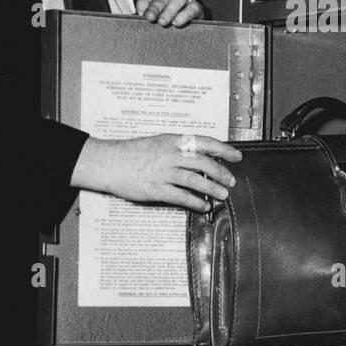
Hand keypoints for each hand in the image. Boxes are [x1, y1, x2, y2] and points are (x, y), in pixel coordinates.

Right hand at [71, 134, 242, 210]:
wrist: (108, 162)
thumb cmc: (132, 153)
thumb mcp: (159, 142)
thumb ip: (179, 148)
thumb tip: (201, 156)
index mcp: (173, 141)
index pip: (205, 142)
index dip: (224, 149)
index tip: (237, 156)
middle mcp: (170, 154)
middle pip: (204, 162)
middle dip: (222, 172)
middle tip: (231, 181)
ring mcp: (163, 172)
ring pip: (196, 180)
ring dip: (212, 188)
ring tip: (222, 194)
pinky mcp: (156, 188)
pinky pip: (181, 196)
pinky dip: (195, 201)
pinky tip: (203, 205)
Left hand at [135, 0, 202, 27]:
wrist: (184, 28)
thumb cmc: (166, 19)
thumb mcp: (153, 15)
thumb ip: (145, 14)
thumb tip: (136, 18)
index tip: (140, 12)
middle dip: (155, 6)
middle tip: (150, 18)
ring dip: (169, 11)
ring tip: (162, 22)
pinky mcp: (196, 8)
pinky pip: (192, 8)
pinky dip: (184, 15)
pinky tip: (177, 22)